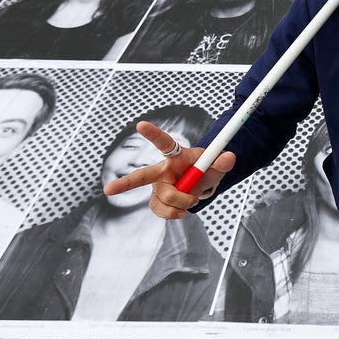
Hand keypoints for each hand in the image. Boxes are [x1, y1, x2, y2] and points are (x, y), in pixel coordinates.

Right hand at [102, 121, 235, 219]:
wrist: (201, 182)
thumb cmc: (204, 169)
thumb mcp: (216, 165)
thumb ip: (221, 162)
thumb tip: (230, 157)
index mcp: (175, 156)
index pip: (164, 143)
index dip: (153, 134)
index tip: (140, 125)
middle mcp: (161, 171)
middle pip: (141, 176)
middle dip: (125, 184)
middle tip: (109, 190)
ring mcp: (157, 186)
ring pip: (163, 198)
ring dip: (181, 201)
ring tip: (192, 199)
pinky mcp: (157, 200)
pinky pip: (160, 210)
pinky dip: (173, 213)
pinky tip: (180, 212)